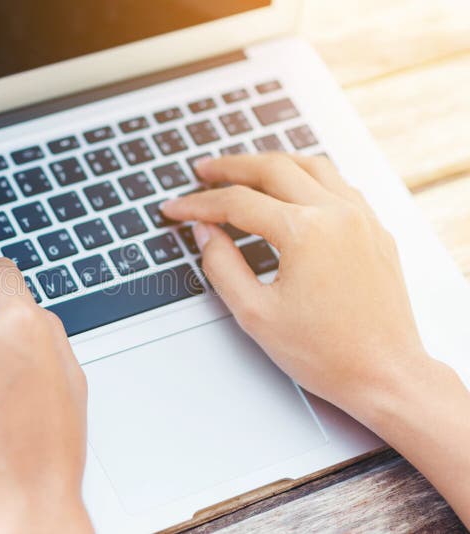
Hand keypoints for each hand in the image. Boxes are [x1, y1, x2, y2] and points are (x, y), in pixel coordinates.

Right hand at [161, 153, 426, 419]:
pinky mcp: (376, 230)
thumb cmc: (327, 353)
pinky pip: (338, 185)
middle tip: (202, 171)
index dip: (198, 204)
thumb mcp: (255, 314)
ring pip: (311, 166)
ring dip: (272, 163)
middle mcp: (337, 214)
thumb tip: (205, 232)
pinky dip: (307, 177)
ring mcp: (362, 218)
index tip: (175, 208)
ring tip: (243, 169)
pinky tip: (292, 188)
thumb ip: (221, 265)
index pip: (237, 203)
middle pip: (273, 169)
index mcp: (305, 232)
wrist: (385, 375)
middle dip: (230, 167)